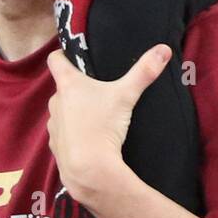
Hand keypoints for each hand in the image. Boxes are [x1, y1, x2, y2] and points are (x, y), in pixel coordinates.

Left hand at [46, 43, 171, 202]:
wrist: (89, 168)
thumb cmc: (103, 125)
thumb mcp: (126, 95)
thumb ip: (144, 72)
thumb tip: (164, 49)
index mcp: (68, 84)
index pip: (55, 59)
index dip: (63, 54)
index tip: (74, 56)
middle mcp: (55, 102)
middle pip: (63, 87)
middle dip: (77, 87)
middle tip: (98, 90)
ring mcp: (53, 125)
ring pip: (63, 111)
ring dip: (74, 111)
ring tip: (95, 117)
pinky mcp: (55, 145)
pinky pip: (63, 133)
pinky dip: (73, 133)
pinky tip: (88, 139)